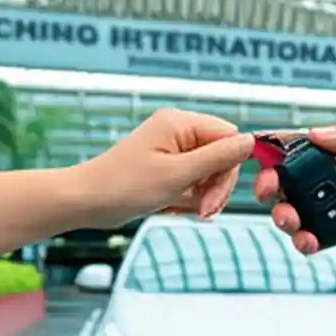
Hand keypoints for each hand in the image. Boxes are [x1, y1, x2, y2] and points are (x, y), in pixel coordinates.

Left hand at [77, 109, 253, 228]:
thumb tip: (251, 142)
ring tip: (184, 211)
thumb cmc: (124, 186)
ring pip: (208, 172)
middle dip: (215, 187)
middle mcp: (178, 131)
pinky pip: (191, 181)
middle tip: (203, 212)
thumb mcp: (177, 175)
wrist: (84, 202)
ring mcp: (171, 149)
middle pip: (221, 156)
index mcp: (180, 123)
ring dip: (202, 196)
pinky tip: (171, 207)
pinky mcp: (165, 167)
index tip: (216, 198)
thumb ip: (217, 158)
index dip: (230, 168)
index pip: (229, 138)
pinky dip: (187, 198)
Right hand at [252, 122, 335, 254]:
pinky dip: (303, 242)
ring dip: (282, 216)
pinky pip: (312, 238)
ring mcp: (333, 206)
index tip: (259, 157)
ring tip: (291, 221)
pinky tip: (310, 242)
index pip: (294, 145)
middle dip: (268, 186)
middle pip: (284, 180)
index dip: (271, 150)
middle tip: (268, 192)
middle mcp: (329, 176)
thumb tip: (316, 134)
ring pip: (292, 211)